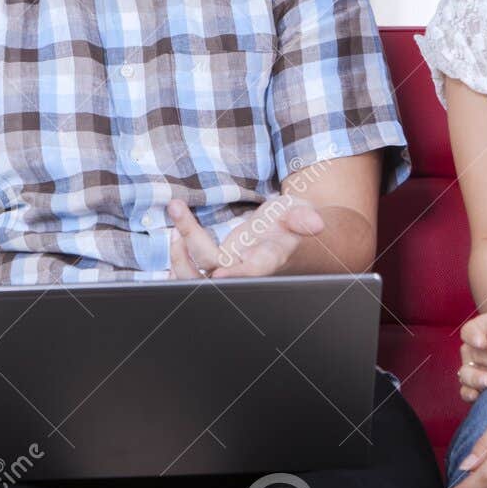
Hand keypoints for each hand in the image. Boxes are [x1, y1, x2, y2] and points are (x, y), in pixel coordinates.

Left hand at [167, 195, 324, 278]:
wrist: (289, 233)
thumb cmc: (294, 221)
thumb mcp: (300, 212)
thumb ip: (303, 217)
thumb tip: (314, 223)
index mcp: (269, 258)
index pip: (254, 271)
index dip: (237, 275)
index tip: (219, 274)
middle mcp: (246, 268)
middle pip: (214, 271)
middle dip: (190, 249)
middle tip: (176, 215)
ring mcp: (229, 268)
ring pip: (198, 275)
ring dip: (179, 252)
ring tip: (175, 215)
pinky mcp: (217, 264)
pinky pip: (193, 271)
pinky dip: (178, 260)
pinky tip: (172, 237)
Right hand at [457, 302, 486, 400]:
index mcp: (482, 327)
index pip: (470, 331)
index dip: (473, 336)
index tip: (481, 342)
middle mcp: (474, 349)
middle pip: (473, 354)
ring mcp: (476, 368)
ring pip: (466, 375)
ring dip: (475, 379)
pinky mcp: (482, 385)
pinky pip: (468, 391)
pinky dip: (470, 395)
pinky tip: (477, 397)